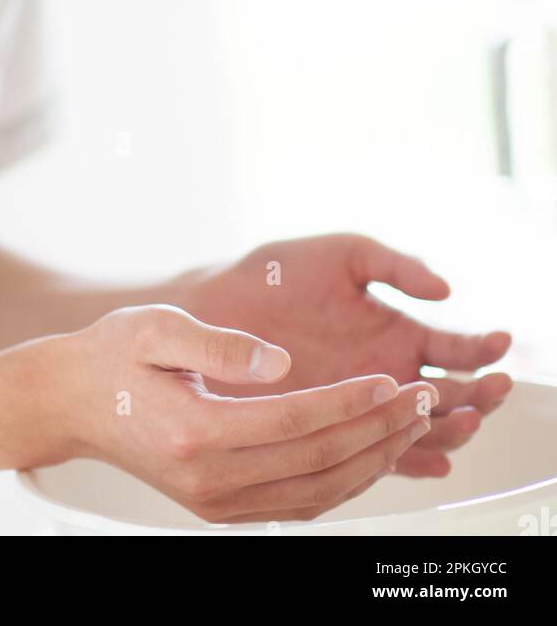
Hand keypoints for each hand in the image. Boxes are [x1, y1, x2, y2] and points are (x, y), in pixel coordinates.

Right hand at [55, 303, 436, 523]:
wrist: (70, 404)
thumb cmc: (110, 359)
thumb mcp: (156, 328)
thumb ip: (220, 344)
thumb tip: (281, 360)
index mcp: (194, 433)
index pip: (294, 423)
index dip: (349, 403)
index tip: (389, 382)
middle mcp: (209, 480)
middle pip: (317, 463)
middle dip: (378, 432)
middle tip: (420, 399)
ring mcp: (216, 502)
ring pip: (317, 493)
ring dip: (372, 461)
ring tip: (410, 424)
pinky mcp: (221, 508)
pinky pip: (298, 504)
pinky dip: (343, 482)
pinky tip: (369, 452)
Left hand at [176, 233, 511, 478]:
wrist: (215, 308)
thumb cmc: (276, 275)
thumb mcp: (343, 254)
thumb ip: (395, 265)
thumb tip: (445, 289)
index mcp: (393, 330)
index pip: (454, 349)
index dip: (481, 349)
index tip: (498, 344)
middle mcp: (384, 371)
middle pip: (450, 395)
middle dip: (479, 392)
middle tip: (492, 386)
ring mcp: (359, 402)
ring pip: (422, 427)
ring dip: (451, 426)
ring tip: (463, 416)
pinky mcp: (331, 426)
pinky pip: (377, 452)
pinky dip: (408, 458)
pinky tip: (425, 457)